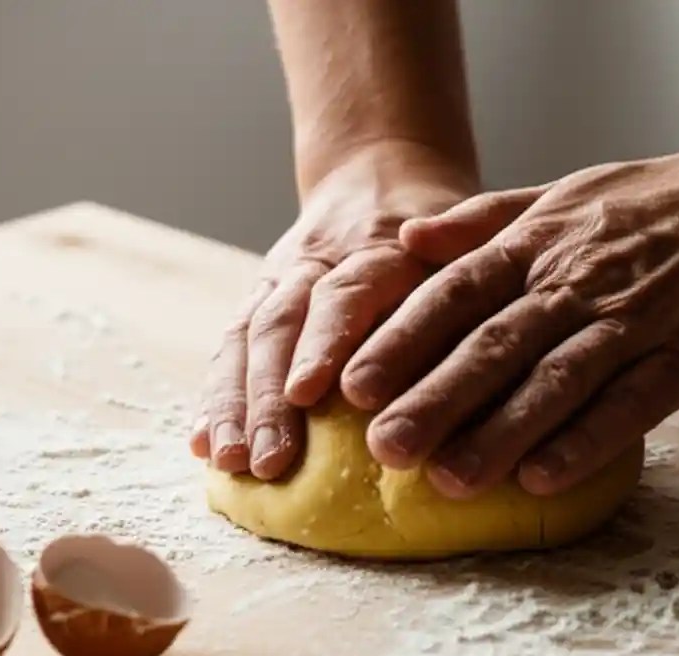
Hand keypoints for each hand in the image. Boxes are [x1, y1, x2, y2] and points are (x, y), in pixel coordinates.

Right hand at [190, 140, 473, 478]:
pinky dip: (217, 396)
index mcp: (381, 248)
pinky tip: (204, 446)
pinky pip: (231, 346)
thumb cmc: (443, 226)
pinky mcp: (262, 298)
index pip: (345, 292)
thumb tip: (473, 349)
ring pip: (247, 336)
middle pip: (283, 323)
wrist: (380, 170)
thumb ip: (469, 278)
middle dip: (269, 395)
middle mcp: (320, 262)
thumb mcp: (469, 235)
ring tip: (229, 461)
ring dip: (235, 402)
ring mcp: (282, 278)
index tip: (308, 394)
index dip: (324, 342)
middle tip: (268, 459)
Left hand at [341, 140, 678, 497]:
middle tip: (381, 450)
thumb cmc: (666, 201)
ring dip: (498, 432)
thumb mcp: (567, 193)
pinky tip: (543, 478)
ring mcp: (636, 318)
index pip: (457, 293)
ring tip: (446, 480)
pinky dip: (587, 439)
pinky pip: (632, 402)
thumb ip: (487, 221)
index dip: (403, 340)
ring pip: (555, 379)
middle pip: (493, 344)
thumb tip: (407, 240)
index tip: (353, 385)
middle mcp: (579, 280)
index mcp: (541, 242)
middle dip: (433, 398)